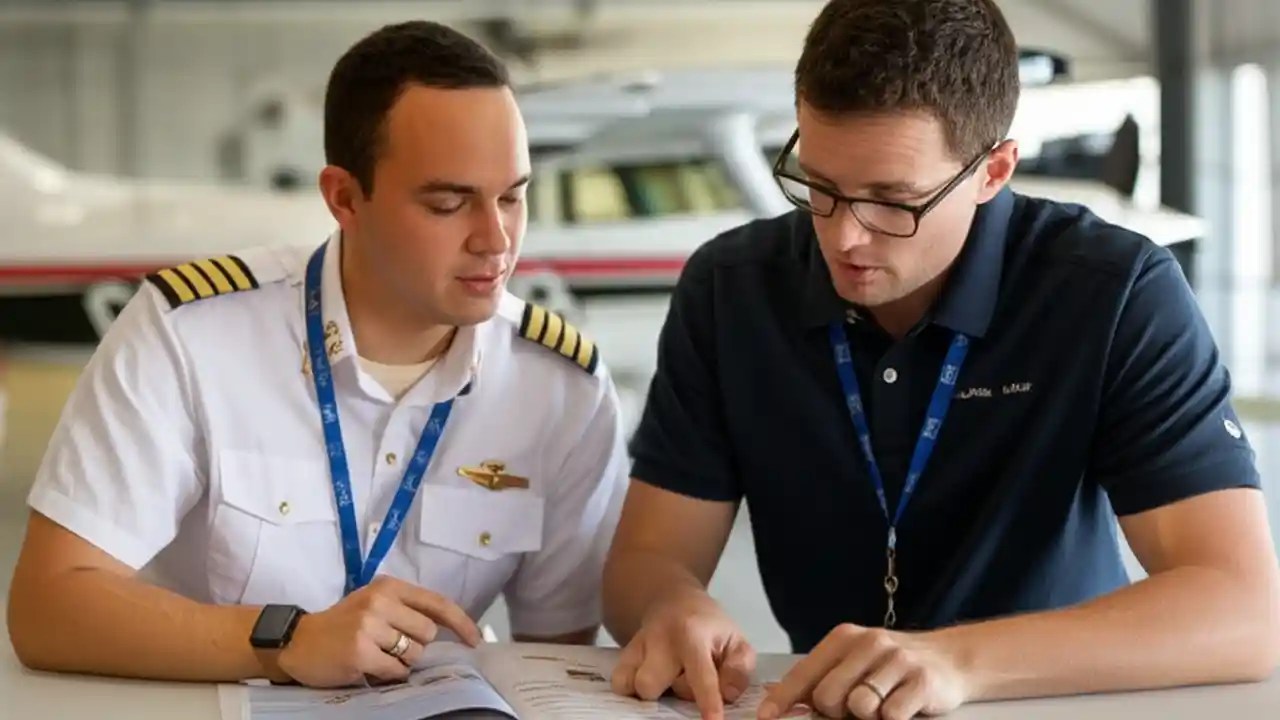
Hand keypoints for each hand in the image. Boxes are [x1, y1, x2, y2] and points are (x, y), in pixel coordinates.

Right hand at [277, 575, 482, 687]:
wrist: (298, 640)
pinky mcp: (360, 652)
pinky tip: (370, 666)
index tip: (474, 640)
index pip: (437, 603)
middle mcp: (380, 602)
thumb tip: (449, 629)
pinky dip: (389, 675)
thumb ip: (406, 609)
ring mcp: (369, 627)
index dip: (461, 623)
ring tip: (377, 654)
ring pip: (414, 654)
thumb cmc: (341, 623)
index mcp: (388, 587)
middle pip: (428, 632)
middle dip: (417, 645)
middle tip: (391, 645)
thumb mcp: (374, 603)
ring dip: (402, 661)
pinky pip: (396, 671)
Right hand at [611, 587, 755, 719]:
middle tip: (684, 681)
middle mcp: (659, 639)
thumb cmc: (709, 627)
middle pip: (649, 684)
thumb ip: (738, 669)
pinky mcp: (624, 653)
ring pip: (629, 684)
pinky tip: (649, 680)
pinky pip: (618, 681)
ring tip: (667, 681)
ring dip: (649, 692)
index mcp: (692, 634)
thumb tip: (727, 695)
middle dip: (667, 694)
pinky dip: (631, 688)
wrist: (675, 599)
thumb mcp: (736, 641)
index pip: (700, 675)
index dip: (707, 702)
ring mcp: (637, 645)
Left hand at [759, 624, 968, 719]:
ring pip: (859, 707)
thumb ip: (825, 678)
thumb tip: (784, 704)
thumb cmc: (892, 666)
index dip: (782, 699)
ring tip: (881, 703)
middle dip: (834, 712)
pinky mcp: (921, 681)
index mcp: (844, 638)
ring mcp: (896, 661)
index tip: (766, 717)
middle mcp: (868, 644)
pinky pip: (891, 716)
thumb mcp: (856, 660)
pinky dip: (893, 718)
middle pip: (827, 696)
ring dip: (867, 716)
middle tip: (854, 708)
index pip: (804, 672)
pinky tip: (901, 705)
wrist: (950, 658)